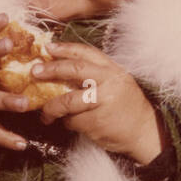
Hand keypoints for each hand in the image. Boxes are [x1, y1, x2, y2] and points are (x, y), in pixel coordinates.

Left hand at [31, 41, 165, 164]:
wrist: (145, 132)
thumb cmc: (127, 108)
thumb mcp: (118, 84)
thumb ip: (97, 75)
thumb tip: (62, 68)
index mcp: (114, 70)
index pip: (87, 53)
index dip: (65, 48)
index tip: (47, 47)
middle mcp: (110, 82)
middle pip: (74, 70)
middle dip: (51, 69)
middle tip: (35, 72)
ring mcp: (103, 101)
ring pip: (67, 100)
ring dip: (52, 108)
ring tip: (46, 113)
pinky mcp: (97, 121)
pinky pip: (73, 121)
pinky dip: (69, 123)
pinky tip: (72, 125)